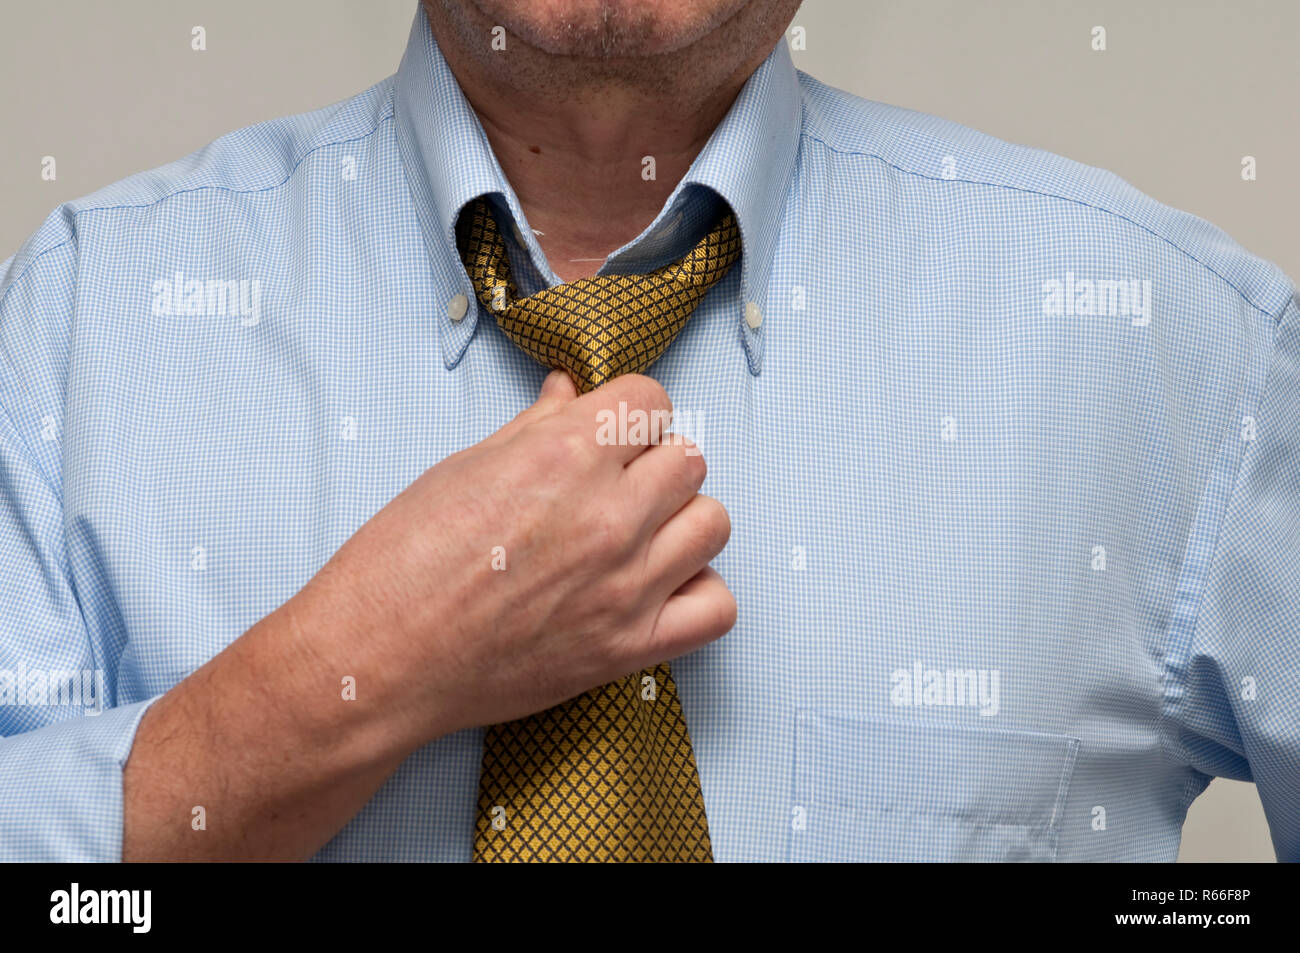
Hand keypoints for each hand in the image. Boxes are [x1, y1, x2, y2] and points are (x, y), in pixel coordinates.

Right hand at [294, 370, 735, 742]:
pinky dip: (698, 592)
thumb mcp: (463, 469)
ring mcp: (625, 585)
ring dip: (681, 520)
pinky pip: (717, 608)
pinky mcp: (629, 647)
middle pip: (689, 458)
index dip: (627, 413)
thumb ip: (534, 428)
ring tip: (639, 535)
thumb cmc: (403, 562)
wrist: (379, 659)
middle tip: (615, 485)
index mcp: (563, 455)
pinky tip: (658, 587)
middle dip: (654, 462)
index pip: (650, 400)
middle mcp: (607, 515)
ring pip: (713, 523)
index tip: (608, 434)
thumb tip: (571, 392)